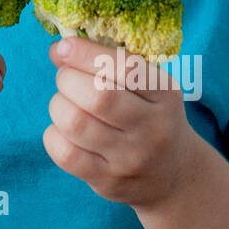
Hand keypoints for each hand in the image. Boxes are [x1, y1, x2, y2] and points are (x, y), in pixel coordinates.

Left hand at [42, 36, 197, 209]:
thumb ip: (113, 63)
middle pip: (97, 96)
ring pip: (75, 123)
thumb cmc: (152, 117)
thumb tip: (60, 49)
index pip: (125, 67)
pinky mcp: (108, 181)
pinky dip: (53, 134)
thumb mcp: (151, 87)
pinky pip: (65, 153)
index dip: (85, 53)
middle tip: (66, 78)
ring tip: (65, 104)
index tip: (63, 47)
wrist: (175, 176)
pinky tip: (63, 130)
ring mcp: (130, 159)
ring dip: (58, 105)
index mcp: (165, 94)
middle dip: (67, 79)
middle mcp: (152, 128)